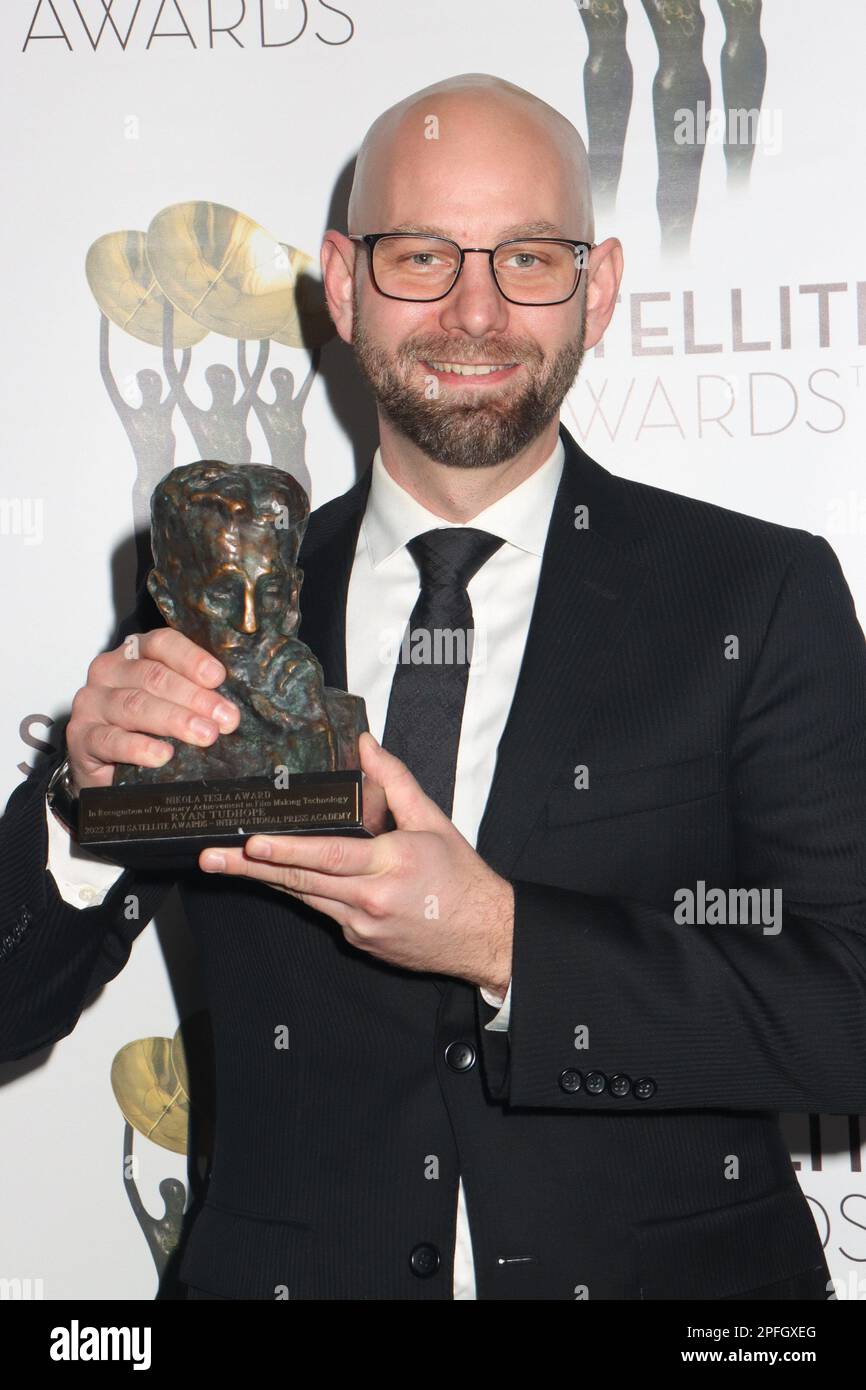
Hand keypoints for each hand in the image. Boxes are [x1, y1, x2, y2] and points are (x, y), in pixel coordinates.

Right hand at [66, 630, 239, 793]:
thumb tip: (232, 708)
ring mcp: (92, 703)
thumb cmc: (147, 730)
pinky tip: (163, 755)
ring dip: (175, 720)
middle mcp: (109, 671)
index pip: (162, 643)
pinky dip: (139, 747)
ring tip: (205, 735)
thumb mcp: (173, 706)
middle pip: (153, 676)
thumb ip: (196, 697)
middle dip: (195, 697)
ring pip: (135, 705)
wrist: (107, 770)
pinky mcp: (81, 737)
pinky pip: (111, 739)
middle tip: (225, 718)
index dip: (191, 658)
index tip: (218, 678)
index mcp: (135, 653)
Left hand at [198, 733, 513, 993]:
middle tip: (212, 857)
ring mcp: (361, 925)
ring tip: (223, 865)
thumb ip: (396, 781)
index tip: (253, 843)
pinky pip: (322, 910)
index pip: (329, 854)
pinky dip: (300, 891)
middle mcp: (371, 897)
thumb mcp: (433, 820)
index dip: (287, 851)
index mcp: (392, 862)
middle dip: (251, 868)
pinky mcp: (358, 941)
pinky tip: (274, 877)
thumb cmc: (460, 876)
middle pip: (301, 880)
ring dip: (262, 881)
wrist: (483, 935)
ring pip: (303, 896)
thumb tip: (365, 744)